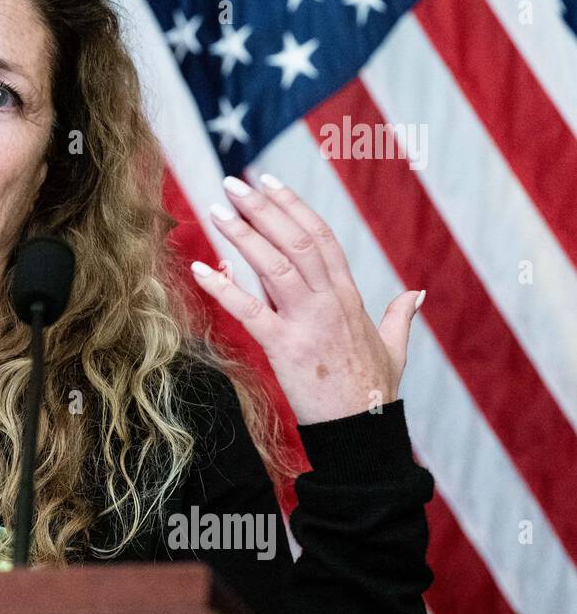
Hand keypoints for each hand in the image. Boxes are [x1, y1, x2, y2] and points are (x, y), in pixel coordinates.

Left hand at [189, 174, 423, 425]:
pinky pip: (248, 311)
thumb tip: (415, 295)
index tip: (269, 182)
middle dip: (263, 209)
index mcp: (348, 296)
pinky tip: (199, 268)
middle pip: (295, 241)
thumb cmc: (373, 391)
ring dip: (243, 234)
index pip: (320, 237)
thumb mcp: (394, 348)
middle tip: (233, 182)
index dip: (293, 206)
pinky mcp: (284, 348)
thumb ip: (400, 316)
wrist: (362, 431)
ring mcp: (306, 322)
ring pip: (274, 266)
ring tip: (217, 209)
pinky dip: (222, 287)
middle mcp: (328, 301)